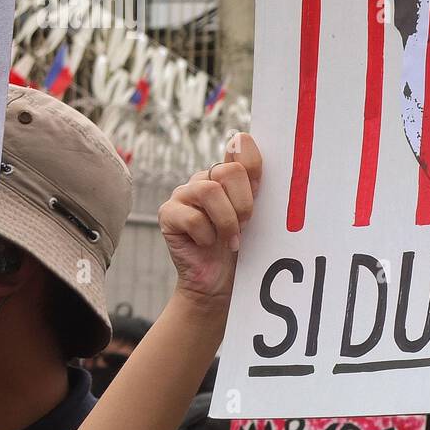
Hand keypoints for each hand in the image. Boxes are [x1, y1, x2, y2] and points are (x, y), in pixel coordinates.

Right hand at [158, 133, 261, 308]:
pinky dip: (206, 235)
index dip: (252, 157)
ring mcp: (184, 194)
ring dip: (226, 220)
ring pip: (209, 191)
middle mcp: (205, 179)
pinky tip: (207, 245)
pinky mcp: (168, 213)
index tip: (260, 182)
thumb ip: (256, 189)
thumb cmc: (240, 248)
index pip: (240, 146)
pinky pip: (191, 216)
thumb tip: (259, 162)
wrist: (219, 282)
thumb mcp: (256, 218)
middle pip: (228, 170)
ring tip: (230, 239)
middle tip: (245, 224)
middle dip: (243, 202)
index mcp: (229, 175)